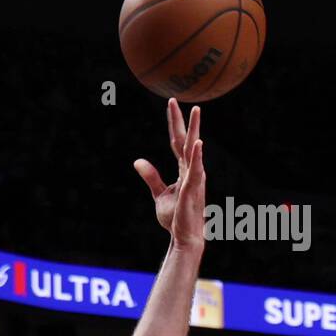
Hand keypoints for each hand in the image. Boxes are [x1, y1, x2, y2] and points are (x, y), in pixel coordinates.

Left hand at [133, 99, 205, 250]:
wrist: (184, 236)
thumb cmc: (175, 216)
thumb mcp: (159, 194)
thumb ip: (151, 176)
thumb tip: (138, 160)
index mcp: (184, 169)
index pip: (177, 141)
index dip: (174, 123)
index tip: (171, 104)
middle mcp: (191, 169)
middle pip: (185, 140)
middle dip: (182, 119)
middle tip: (175, 99)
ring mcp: (194, 178)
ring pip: (193, 149)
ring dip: (195, 130)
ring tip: (196, 111)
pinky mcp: (193, 189)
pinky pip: (196, 169)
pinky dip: (197, 155)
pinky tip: (198, 142)